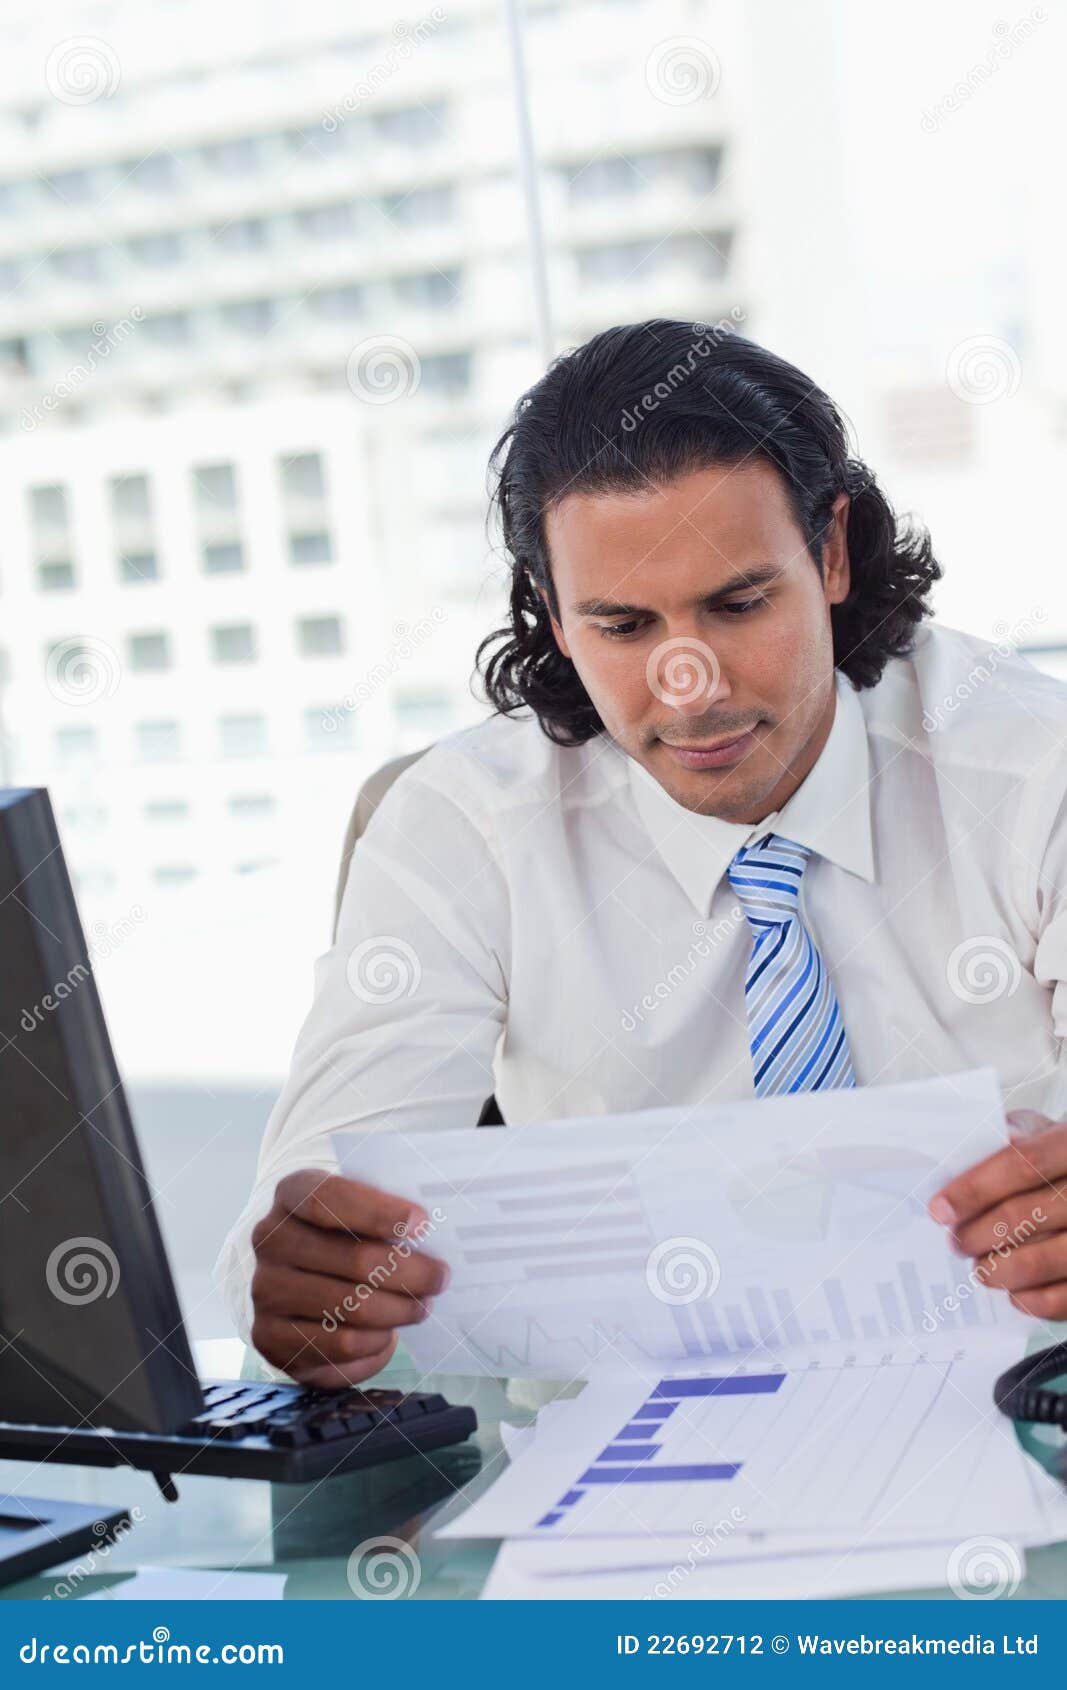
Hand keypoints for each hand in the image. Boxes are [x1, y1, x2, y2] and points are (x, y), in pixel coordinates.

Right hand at [250, 1170, 449, 1387]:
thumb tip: (428, 1232)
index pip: (329, 1198)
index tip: (422, 1223)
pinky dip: (374, 1341)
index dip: (379, 1212)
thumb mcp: (356, 1210)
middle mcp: (270, 1239)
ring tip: (421, 1306)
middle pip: (354, 1259)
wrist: (297, 1281)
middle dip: (410, 1272)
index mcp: (291, 1193)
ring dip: (399, 1310)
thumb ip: (384, 1212)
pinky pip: (340, 1344)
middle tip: (440, 1277)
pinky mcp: (272, 1337)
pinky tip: (387, 1332)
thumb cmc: (342, 1236)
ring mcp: (266, 1290)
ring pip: (352, 1306)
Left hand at [928, 1110, 1066, 1319]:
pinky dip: (1029, 1299)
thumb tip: (955, 1162)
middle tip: (957, 1243)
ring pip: (1038, 1262)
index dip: (974, 1189)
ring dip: (996, 1270)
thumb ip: (1007, 1138)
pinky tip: (1015, 1292)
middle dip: (976, 1234)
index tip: (940, 1210)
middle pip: (1022, 1215)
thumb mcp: (1041, 1134)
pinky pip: (1061, 1298)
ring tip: (982, 1269)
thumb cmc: (1061, 1161)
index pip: (1021, 1164)